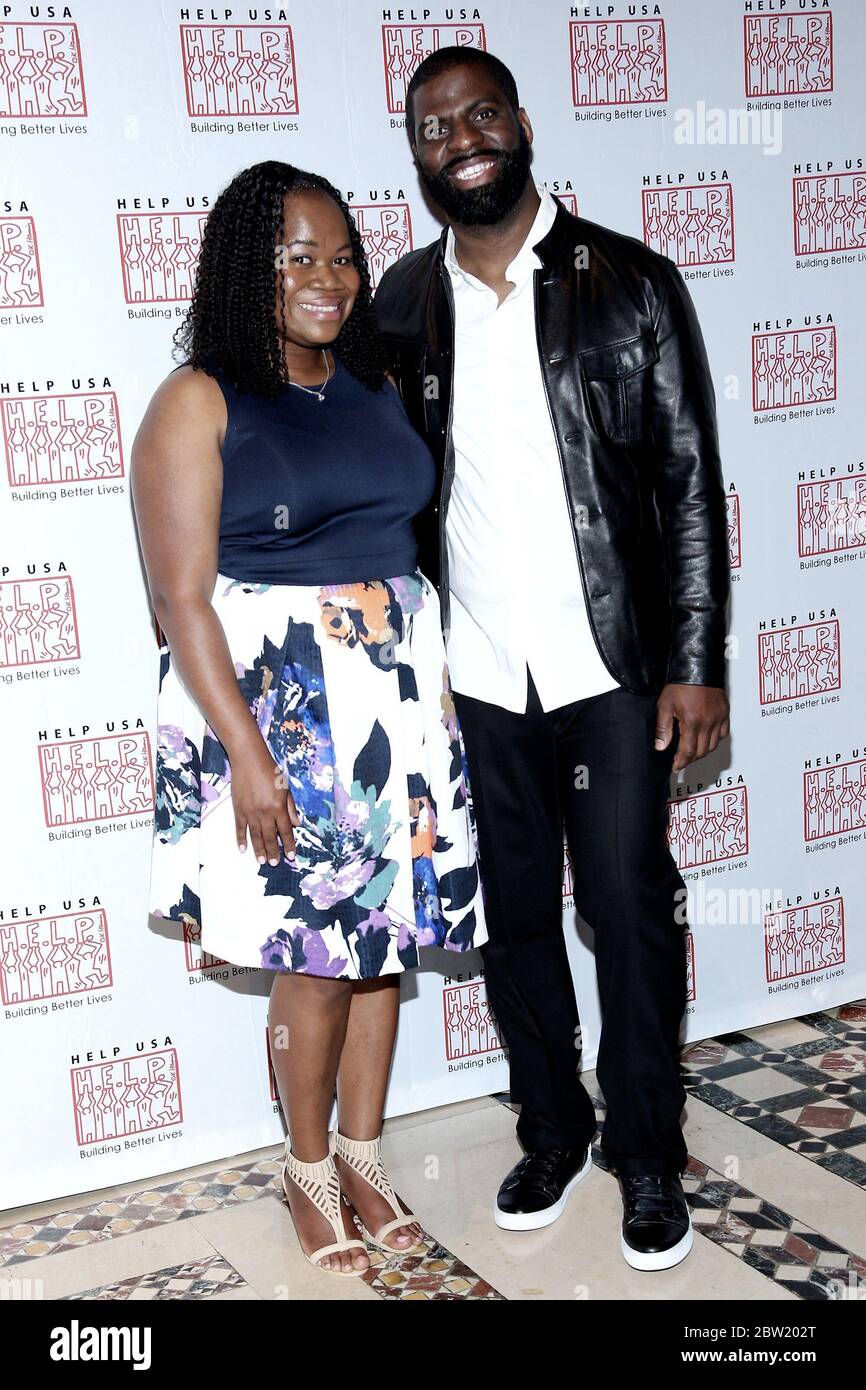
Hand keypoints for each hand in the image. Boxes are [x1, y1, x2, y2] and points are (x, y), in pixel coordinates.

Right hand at [231, 742, 299, 864]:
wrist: (249, 760)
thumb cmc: (270, 771)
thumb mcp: (286, 788)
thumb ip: (291, 808)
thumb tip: (297, 824)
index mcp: (279, 808)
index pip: (285, 831)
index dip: (289, 845)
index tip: (291, 856)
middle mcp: (265, 813)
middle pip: (270, 837)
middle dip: (273, 851)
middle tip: (274, 863)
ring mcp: (251, 812)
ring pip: (255, 836)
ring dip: (259, 849)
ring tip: (261, 861)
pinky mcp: (239, 809)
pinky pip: (240, 828)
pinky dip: (241, 839)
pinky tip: (243, 849)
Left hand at [655, 683, 729, 772]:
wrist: (697, 667)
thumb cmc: (681, 683)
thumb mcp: (665, 704)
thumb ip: (663, 728)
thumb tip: (661, 746)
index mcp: (692, 721)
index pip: (688, 751)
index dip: (681, 762)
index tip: (676, 767)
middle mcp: (708, 722)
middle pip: (701, 751)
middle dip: (690, 759)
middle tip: (682, 761)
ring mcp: (718, 718)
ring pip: (713, 745)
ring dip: (702, 752)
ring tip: (692, 752)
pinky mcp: (725, 713)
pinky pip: (723, 734)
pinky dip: (715, 740)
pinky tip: (706, 739)